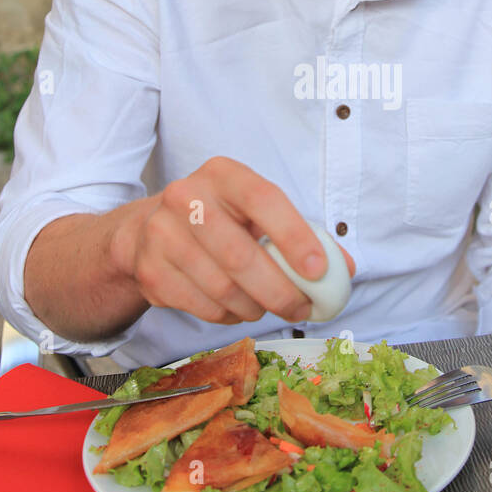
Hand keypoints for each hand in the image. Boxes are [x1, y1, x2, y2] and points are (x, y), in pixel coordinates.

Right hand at [110, 156, 355, 326]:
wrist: (148, 232)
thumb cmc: (220, 221)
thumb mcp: (257, 214)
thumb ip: (302, 236)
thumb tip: (342, 271)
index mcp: (223, 175)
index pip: (263, 199)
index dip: (294, 236)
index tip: (318, 271)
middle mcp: (186, 198)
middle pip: (240, 256)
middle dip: (280, 291)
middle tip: (302, 308)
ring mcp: (161, 234)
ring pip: (222, 289)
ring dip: (255, 308)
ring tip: (266, 307)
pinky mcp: (150, 271)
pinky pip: (202, 307)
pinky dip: (228, 316)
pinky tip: (236, 307)